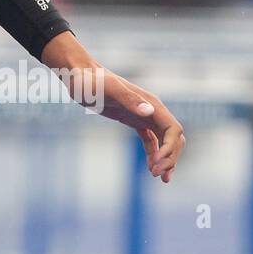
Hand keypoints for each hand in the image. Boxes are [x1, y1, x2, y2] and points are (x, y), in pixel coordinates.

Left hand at [89, 67, 185, 183]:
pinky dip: (153, 154)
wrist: (79, 76)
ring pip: (164, 140)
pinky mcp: (132, 119)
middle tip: (157, 175)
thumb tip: (150, 112)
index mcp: (151, 103)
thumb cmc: (92, 81)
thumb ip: (130, 100)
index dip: (171, 149)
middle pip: (173, 138)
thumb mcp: (109, 90)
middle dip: (170, 157)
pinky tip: (149, 167)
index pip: (174, 130)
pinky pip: (150, 139)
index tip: (158, 164)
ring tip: (158, 177)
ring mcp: (142, 115)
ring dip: (164, 159)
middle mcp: (151, 109)